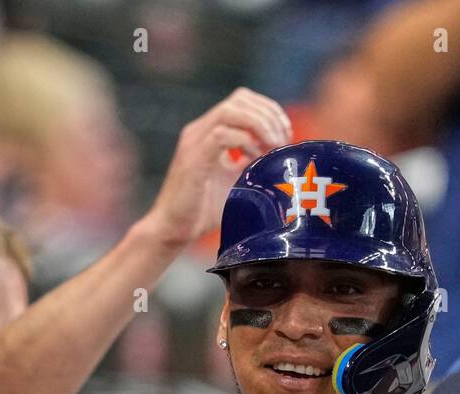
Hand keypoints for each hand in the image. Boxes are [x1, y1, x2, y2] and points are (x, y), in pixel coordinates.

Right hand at [141, 88, 291, 247]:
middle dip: (269, 115)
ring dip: (259, 125)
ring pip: (230, 111)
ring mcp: (194, 142)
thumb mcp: (235, 181)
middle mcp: (200, 130)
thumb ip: (252, 165)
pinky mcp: (193, 159)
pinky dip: (245, 143)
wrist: (174, 229)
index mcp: (209, 131)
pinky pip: (221, 136)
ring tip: (273, 146)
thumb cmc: (203, 210)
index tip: (285, 133)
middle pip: (239, 99)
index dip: (269, 110)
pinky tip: (254, 159)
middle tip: (283, 141)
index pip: (242, 100)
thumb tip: (280, 161)